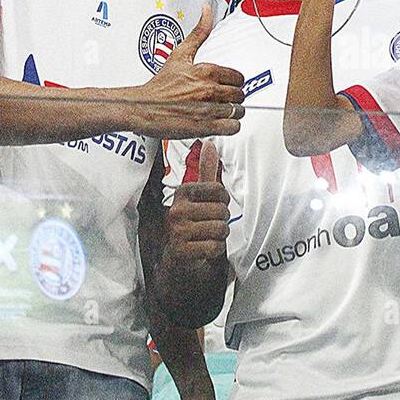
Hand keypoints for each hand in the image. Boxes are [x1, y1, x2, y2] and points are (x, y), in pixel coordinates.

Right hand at [132, 5, 244, 138]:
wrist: (141, 108)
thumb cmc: (159, 85)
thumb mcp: (180, 55)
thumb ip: (199, 33)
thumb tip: (207, 9)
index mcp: (206, 71)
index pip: (238, 77)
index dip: (233, 84)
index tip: (226, 87)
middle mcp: (209, 89)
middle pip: (240, 95)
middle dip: (233, 99)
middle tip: (221, 102)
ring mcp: (208, 109)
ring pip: (238, 112)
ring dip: (231, 114)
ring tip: (218, 113)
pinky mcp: (205, 127)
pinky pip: (232, 128)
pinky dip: (229, 127)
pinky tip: (219, 124)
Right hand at [163, 140, 231, 267]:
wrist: (179, 256)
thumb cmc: (194, 223)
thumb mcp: (200, 196)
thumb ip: (206, 171)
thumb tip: (209, 144)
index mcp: (182, 192)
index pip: (220, 190)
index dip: (223, 201)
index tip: (212, 208)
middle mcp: (176, 210)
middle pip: (221, 211)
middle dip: (222, 221)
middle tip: (209, 226)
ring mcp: (176, 231)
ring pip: (220, 229)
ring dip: (219, 237)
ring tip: (206, 237)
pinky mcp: (180, 251)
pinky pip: (214, 248)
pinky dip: (214, 251)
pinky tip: (203, 249)